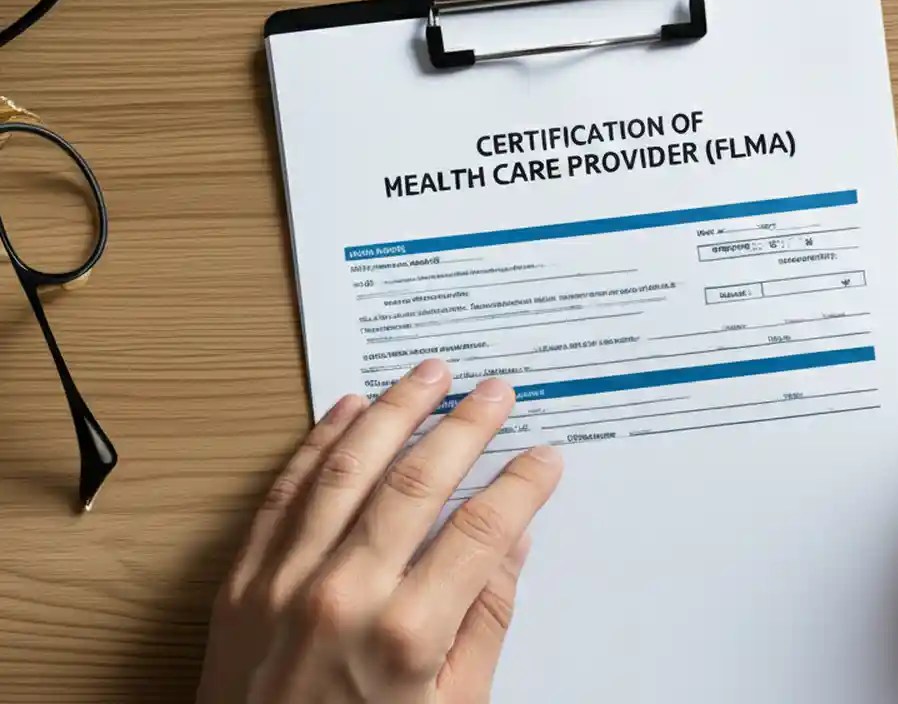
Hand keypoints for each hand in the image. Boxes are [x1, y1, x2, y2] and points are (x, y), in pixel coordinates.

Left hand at [195, 361, 562, 703]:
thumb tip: (511, 547)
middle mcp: (343, 595)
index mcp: (406, 635)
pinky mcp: (242, 582)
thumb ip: (483, 626)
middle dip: (464, 428)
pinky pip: (285, 493)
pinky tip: (347, 410)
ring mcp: (284, 582)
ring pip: (348, 469)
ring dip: (393, 412)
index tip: (544, 459)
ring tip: (428, 375)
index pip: (482, 530)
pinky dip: (317, 444)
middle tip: (494, 392)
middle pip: (419, 482)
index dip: (521, 486)